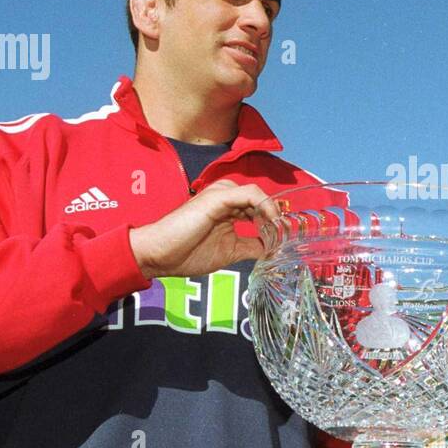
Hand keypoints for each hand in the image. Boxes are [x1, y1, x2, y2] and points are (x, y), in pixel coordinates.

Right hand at [129, 181, 278, 279]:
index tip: (285, 238)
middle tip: (287, 235)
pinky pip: (250, 193)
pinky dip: (265, 205)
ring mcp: (220, 195)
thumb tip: (270, 249)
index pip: (258, 208)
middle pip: (260, 200)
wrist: (160, 254)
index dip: (274, 221)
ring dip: (272, 211)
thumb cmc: (187, 253)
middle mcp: (225, 198)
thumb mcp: (229, 252)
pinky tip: (271, 222)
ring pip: (256, 194)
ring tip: (278, 230)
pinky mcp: (217, 197)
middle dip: (277, 217)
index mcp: (227, 209)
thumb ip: (250, 246)